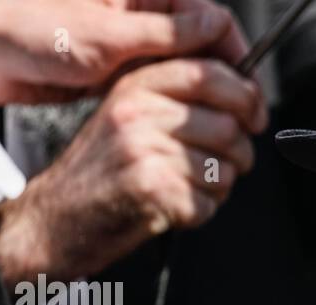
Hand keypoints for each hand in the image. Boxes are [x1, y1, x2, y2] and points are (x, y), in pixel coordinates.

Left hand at [0, 0, 248, 104]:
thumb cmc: (31, 29)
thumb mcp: (106, 35)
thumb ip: (165, 33)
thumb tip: (214, 25)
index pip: (210, 17)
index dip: (235, 53)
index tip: (250, 89)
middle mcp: (140, 11)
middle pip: (202, 45)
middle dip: (223, 80)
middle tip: (242, 117)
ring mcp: (128, 39)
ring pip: (182, 68)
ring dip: (200, 97)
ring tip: (220, 126)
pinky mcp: (115, 66)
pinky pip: (157, 84)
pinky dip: (172, 104)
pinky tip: (183, 125)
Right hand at [0, 57, 267, 283]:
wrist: (58, 218)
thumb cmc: (102, 172)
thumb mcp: (130, 117)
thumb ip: (178, 101)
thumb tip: (247, 102)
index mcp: (137, 86)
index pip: (210, 74)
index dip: (247, 97)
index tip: (257, 117)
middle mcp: (140, 112)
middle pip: (229, 127)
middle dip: (240, 154)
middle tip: (229, 165)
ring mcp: (146, 151)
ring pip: (224, 169)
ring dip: (218, 188)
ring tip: (186, 188)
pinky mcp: (154, 190)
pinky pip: (208, 203)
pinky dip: (200, 213)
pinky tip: (172, 208)